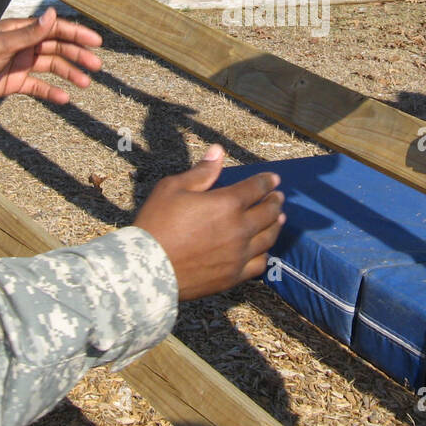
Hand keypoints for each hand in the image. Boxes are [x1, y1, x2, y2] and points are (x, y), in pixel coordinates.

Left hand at [0, 7, 102, 103]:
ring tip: (85, 84)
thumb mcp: (2, 44)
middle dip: (77, 55)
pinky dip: (51, 92)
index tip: (95, 41)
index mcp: (21, 30)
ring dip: (69, 74)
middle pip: (57, 47)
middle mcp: (24, 44)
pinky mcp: (15, 82)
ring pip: (51, 67)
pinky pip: (38, 86)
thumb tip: (52, 14)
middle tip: (97, 66)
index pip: (54, 29)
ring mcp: (20, 63)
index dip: (76, 34)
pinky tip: (64, 99)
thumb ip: (30, 32)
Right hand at [134, 145, 284, 300]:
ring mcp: (239, 254)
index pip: (257, 187)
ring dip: (276, 225)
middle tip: (278, 198)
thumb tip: (218, 150)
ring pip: (268, 237)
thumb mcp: (173, 188)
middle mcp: (240, 228)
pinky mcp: (234, 276)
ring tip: (279, 219)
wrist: (147, 269)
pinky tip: (263, 249)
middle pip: (268, 212)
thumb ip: (201, 171)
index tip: (273, 179)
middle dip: (275, 201)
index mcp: (228, 203)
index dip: (267, 181)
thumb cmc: (157, 224)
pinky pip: (259, 263)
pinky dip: (265, 253)